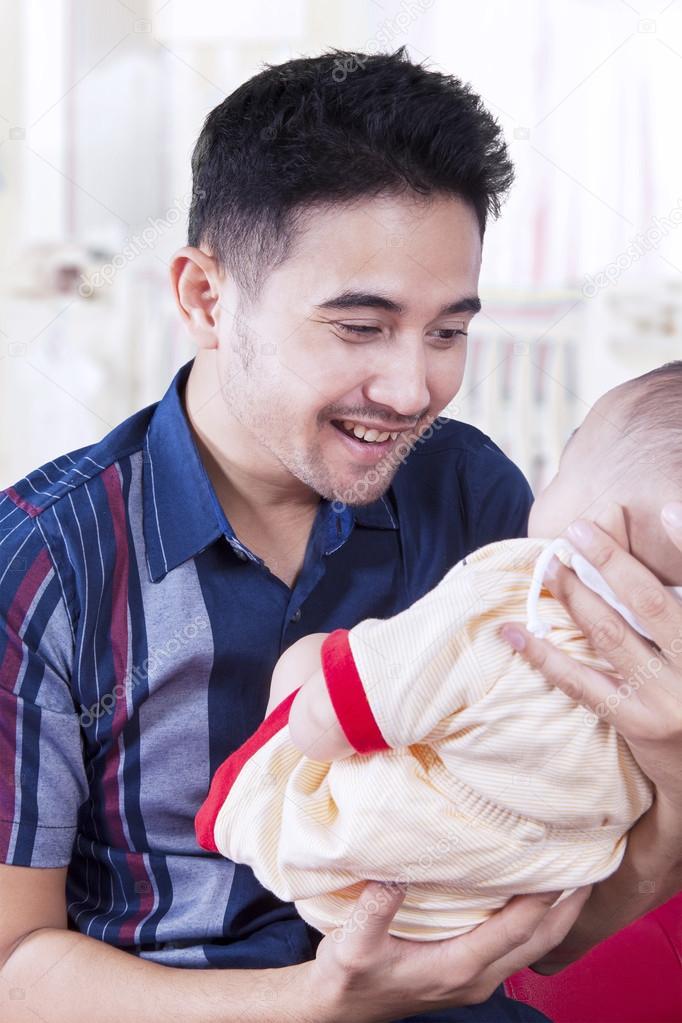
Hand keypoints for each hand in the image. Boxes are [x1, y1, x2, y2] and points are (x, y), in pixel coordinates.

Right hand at [303, 880, 591, 1022]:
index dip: (544, 895)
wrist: (340, 1011)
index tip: (561, 860)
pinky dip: (535, 922)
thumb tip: (396, 871)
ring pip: (534, 947)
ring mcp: (478, 979)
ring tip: (571, 875)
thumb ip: (376, 910)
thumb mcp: (353, 946)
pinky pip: (518, 947)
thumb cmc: (349, 978)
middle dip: (569, 906)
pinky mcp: (470, 974)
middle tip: (590, 864)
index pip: (518, 929)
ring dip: (557, 914)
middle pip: (541, 941)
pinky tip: (531, 896)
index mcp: (459, 966)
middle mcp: (478, 977)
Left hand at [501, 504, 681, 813]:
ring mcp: (668, 698)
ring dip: (576, 596)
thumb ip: (680, 609)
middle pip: (651, 602)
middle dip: (612, 560)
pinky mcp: (637, 724)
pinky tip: (518, 633)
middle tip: (578, 530)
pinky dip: (545, 655)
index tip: (666, 509)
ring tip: (551, 567)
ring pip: (612, 636)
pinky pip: (582, 683)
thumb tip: (668, 533)